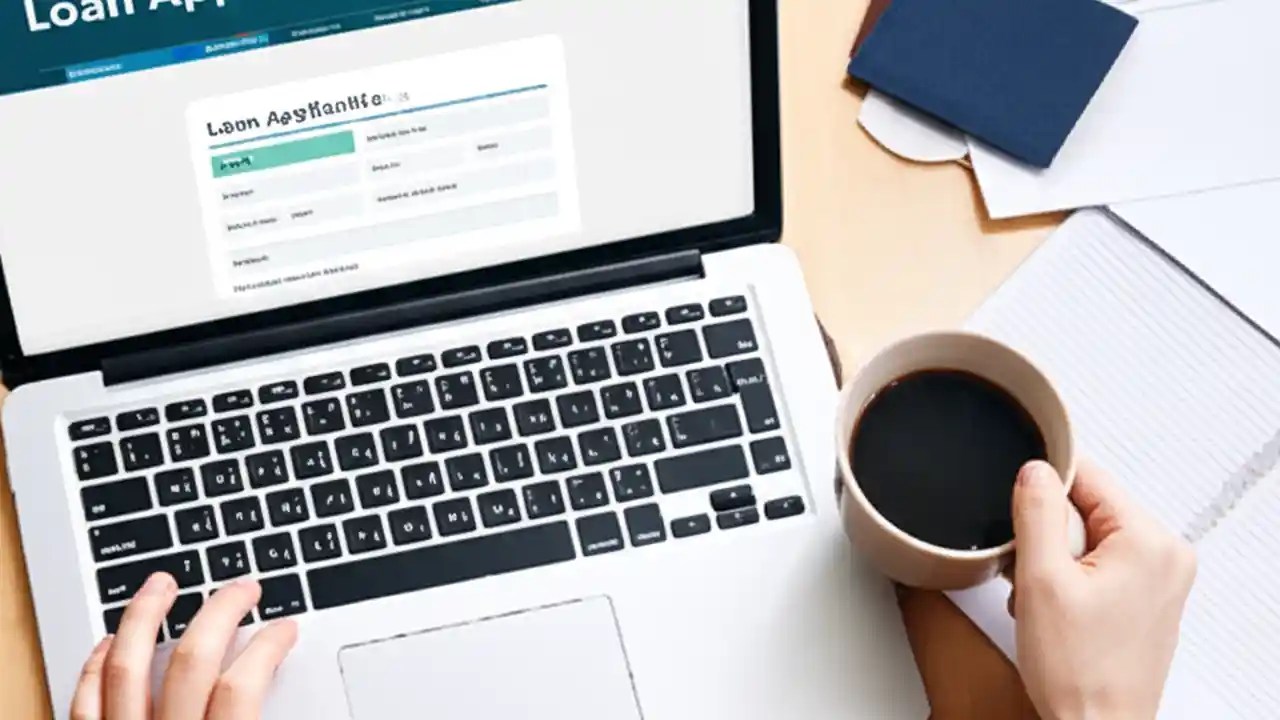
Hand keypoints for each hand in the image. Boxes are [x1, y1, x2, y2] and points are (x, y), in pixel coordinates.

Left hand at [72, 573, 297, 719]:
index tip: (284, 629)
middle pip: (191, 662)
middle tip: (242, 589)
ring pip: (125, 670)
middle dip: (220, 614)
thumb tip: (305, 703)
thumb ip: (278, 719)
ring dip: (144, 618)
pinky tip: (110, 642)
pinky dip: (95, 668)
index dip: (267, 648)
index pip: (241, 688)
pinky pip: (84, 705)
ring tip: (162, 584)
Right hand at [1010, 460, 1195, 719]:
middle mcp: (1167, 555)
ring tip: (1048, 598)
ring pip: (1091, 535)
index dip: (1043, 492)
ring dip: (1057, 558)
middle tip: (1037, 576)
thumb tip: (1036, 469)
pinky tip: (1061, 609)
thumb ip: (1036, 512)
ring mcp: (1161, 578)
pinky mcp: (1148, 598)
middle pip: (1089, 506)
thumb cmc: (1078, 672)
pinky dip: (1073, 578)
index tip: (1021, 522)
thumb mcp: (1040, 579)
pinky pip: (1102, 562)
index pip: (1087, 476)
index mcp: (1150, 541)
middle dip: (1050, 533)